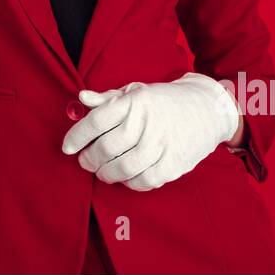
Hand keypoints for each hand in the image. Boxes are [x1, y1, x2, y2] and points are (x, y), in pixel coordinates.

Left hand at [61, 73, 239, 190]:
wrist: (207, 109)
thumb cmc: (164, 102)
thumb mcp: (136, 92)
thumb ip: (107, 99)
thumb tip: (81, 98)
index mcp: (134, 102)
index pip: (96, 121)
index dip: (77, 137)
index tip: (67, 147)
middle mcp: (146, 122)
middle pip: (106, 148)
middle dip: (89, 159)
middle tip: (86, 161)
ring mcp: (161, 145)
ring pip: (122, 169)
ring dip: (106, 173)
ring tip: (103, 171)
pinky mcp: (173, 164)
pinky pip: (143, 181)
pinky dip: (129, 182)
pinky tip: (126, 176)